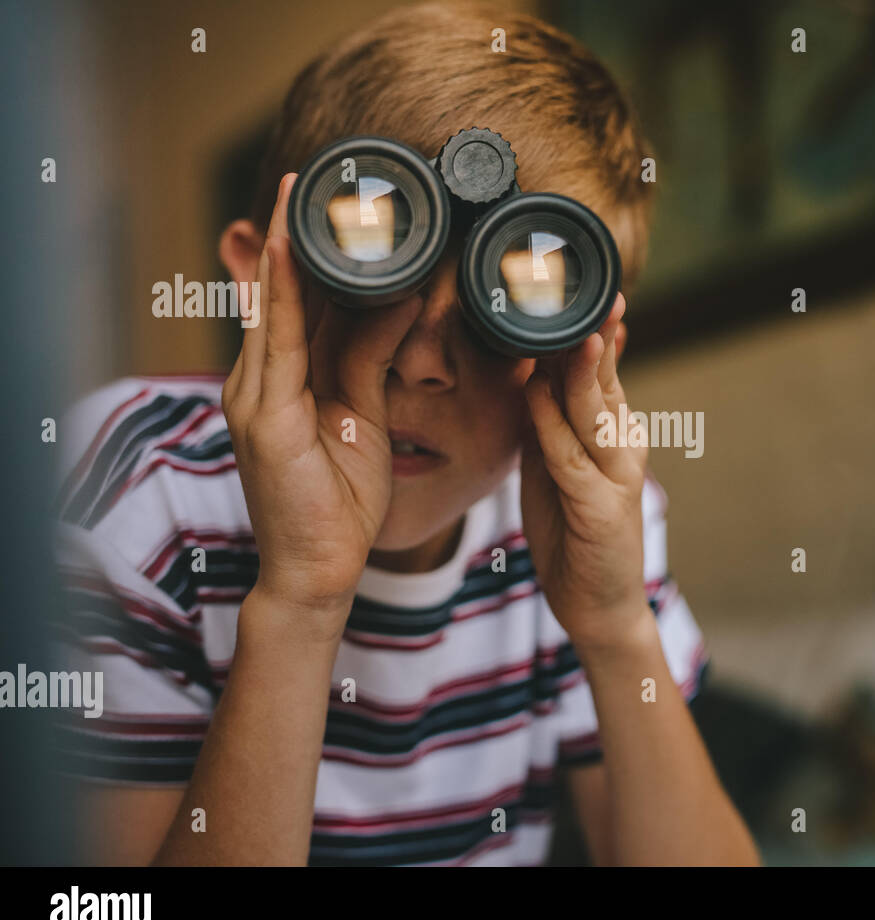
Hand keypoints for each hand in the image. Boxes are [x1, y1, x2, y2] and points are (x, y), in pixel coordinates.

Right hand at [222, 174, 412, 618]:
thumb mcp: (366, 417)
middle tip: (307, 177)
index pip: (293, 305)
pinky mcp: (264, 420)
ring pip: (271, 310)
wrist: (319, 571)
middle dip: (287, 236)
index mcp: (283, 383)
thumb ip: (373, 357)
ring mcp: (254, 400)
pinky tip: (287, 254)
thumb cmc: (340, 502)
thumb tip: (404, 299)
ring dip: (281, 249)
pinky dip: (282, 296)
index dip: (302, 253)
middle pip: (276, 297)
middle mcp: (258, 383)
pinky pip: (279, 346)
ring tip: (295, 193)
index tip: (320, 205)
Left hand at [520, 294, 653, 649]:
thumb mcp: (557, 464)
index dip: (589, 324)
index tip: (574, 281)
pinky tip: (540, 396)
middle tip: (580, 283)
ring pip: (595, 411)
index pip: (602, 367)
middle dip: (594, 330)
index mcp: (613, 430)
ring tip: (577, 329)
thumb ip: (551, 418)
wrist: (599, 604)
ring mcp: (617, 475)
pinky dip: (553, 426)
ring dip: (585, 370)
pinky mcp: (601, 508)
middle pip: (605, 378)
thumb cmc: (573, 532)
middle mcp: (623, 444)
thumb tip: (535, 368)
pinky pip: (570, 458)